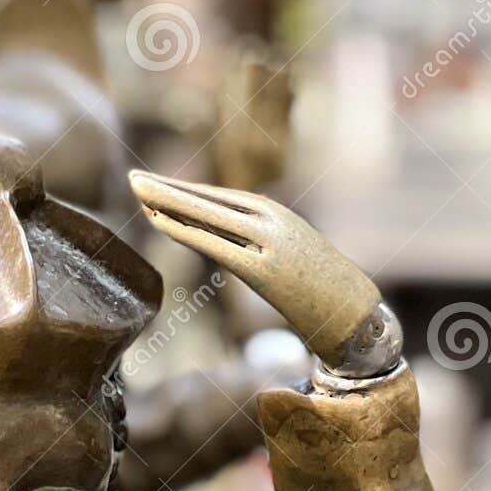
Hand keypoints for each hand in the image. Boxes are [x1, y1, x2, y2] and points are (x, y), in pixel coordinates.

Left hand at [128, 171, 398, 374]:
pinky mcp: (263, 268)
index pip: (221, 199)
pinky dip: (184, 230)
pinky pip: (215, 244)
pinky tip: (158, 222)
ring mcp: (268, 242)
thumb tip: (239, 256)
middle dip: (170, 189)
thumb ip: (263, 251)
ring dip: (169, 202)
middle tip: (133, 178)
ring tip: (137, 191)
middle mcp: (271, 220)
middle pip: (209, 200)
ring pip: (208, 216)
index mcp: (277, 216)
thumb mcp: (292, 262)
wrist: (357, 313)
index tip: (156, 188)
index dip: (186, 193)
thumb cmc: (325, 294)